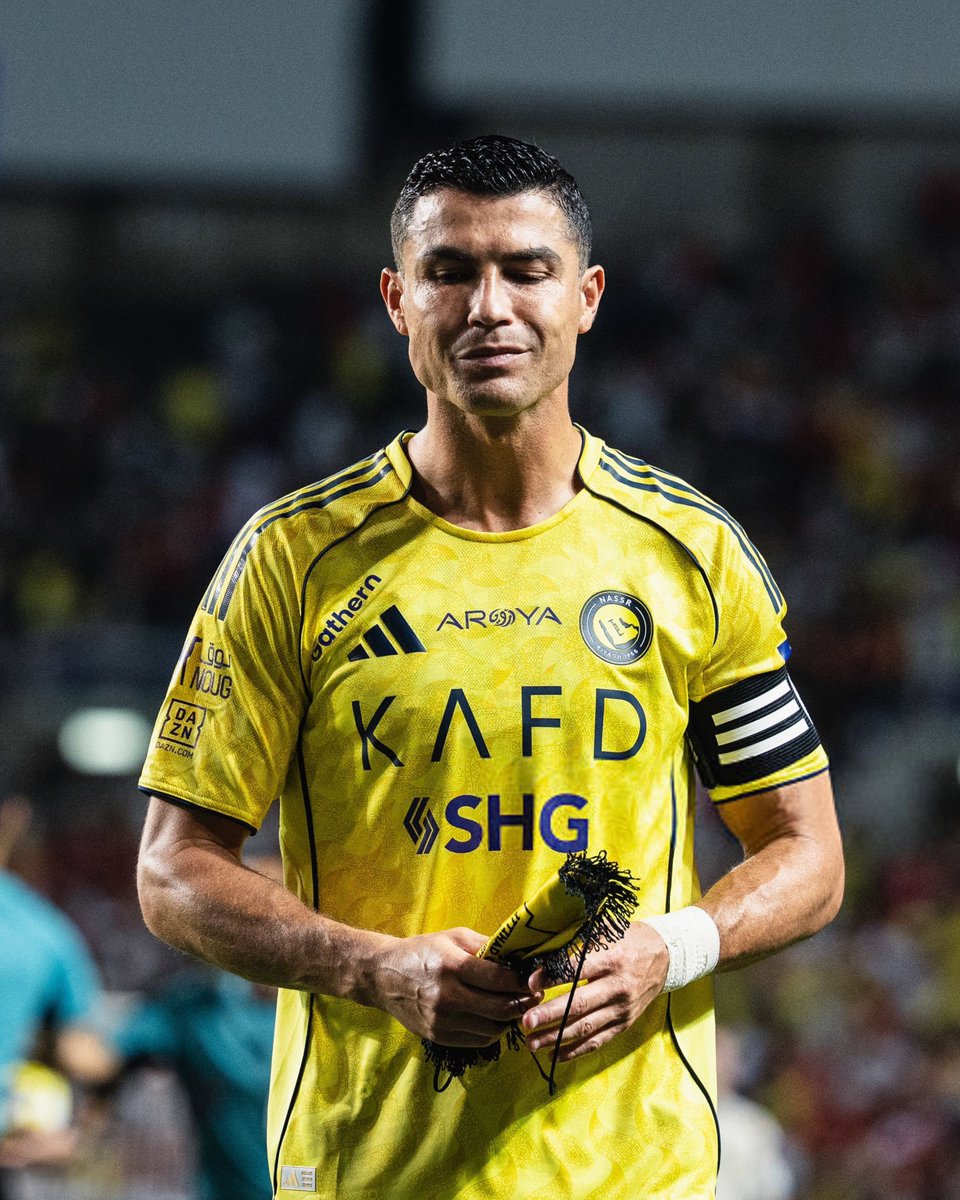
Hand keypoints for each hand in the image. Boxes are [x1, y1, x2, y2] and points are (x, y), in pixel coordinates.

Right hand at [373, 927, 540, 1047]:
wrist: (383, 976)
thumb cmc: (422, 951)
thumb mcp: (453, 938)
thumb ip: (486, 946)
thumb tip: (519, 956)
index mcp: (452, 966)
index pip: (499, 980)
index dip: (524, 981)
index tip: (536, 978)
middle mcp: (447, 996)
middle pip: (500, 1008)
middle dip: (523, 1002)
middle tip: (533, 995)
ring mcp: (442, 1020)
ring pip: (493, 1029)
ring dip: (510, 1019)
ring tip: (514, 1006)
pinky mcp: (438, 1036)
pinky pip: (478, 1040)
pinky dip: (492, 1031)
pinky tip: (495, 1018)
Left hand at [521, 922, 667, 1062]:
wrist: (666, 956)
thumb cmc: (630, 939)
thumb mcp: (607, 932)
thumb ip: (578, 946)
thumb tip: (542, 960)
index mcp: (611, 959)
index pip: (576, 970)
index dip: (551, 978)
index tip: (530, 984)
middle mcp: (617, 987)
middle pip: (578, 1004)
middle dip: (549, 1015)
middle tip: (526, 1022)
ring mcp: (622, 1009)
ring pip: (585, 1028)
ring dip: (556, 1037)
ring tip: (532, 1043)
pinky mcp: (624, 1023)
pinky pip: (597, 1041)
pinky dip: (575, 1050)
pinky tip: (554, 1054)